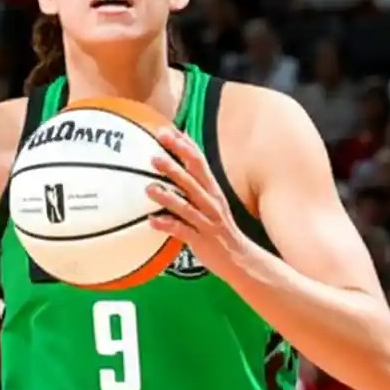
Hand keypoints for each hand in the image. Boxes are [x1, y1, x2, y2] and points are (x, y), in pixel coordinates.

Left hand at [147, 128, 250, 278]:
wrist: (239, 258)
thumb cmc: (217, 227)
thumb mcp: (210, 200)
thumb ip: (195, 182)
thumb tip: (176, 161)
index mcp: (212, 189)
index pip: (198, 161)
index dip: (183, 146)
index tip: (165, 131)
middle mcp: (211, 202)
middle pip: (192, 180)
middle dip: (174, 166)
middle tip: (154, 154)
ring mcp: (207, 222)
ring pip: (187, 206)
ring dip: (168, 196)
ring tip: (149, 188)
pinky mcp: (202, 241)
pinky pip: (183, 232)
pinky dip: (168, 226)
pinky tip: (152, 221)